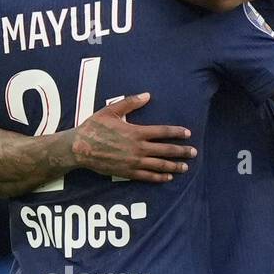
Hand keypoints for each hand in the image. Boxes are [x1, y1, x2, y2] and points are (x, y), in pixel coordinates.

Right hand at [71, 94, 196, 182]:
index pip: (163, 132)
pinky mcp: (127, 172)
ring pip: (159, 165)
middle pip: (166, 150)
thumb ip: (130, 103)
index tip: (188, 134)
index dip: (177, 133)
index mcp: (136, 132)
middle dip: (182, 151)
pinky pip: (147, 177)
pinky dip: (159, 178)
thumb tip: (147, 95)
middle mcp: (138, 148)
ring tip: (185, 167)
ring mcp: (134, 162)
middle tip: (193, 152)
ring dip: (174, 166)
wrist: (80, 148)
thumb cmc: (94, 127)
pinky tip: (168, 178)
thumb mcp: (111, 110)